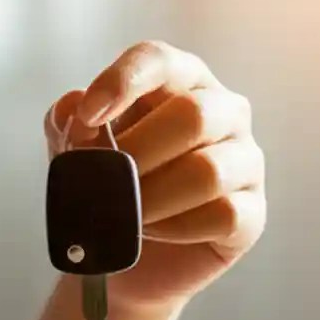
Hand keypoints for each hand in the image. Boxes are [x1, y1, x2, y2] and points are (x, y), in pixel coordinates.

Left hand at [45, 41, 266, 308]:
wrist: (124, 259)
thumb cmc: (108, 191)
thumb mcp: (76, 156)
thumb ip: (68, 127)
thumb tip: (73, 107)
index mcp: (179, 83)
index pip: (158, 60)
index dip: (122, 81)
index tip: (87, 115)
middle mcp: (222, 112)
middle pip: (193, 114)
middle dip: (137, 153)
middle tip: (103, 183)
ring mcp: (244, 160)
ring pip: (208, 170)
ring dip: (153, 198)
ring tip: (125, 214)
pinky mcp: (251, 212)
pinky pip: (223, 214)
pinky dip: (178, 228)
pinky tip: (154, 232)